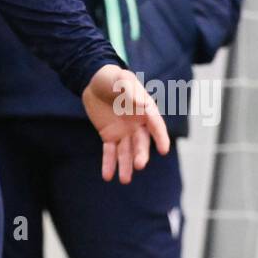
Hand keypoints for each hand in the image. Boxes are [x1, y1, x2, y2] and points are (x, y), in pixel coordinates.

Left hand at [81, 64, 170, 183]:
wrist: (93, 81)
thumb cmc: (112, 78)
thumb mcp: (120, 78)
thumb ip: (129, 89)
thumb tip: (140, 101)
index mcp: (145, 110)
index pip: (155, 125)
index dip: (160, 137)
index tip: (164, 150)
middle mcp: (137, 124)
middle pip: (141, 142)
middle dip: (141, 154)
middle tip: (139, 165)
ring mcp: (124, 132)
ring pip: (126, 152)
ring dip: (125, 165)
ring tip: (124, 180)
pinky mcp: (109, 136)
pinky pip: (110, 152)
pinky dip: (109, 163)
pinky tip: (107, 176)